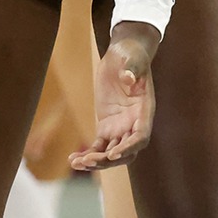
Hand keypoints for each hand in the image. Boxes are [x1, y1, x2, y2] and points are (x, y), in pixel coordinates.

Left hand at [71, 22, 157, 170]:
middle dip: (109, 160)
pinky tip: (72, 159)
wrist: (123, 54)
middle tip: (89, 161)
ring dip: (96, 161)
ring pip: (111, 153)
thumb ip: (133, 68)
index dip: (129, 147)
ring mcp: (120, 127)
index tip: (113, 154)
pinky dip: (88, 154)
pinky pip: (98, 146)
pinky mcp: (107, 126)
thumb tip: (128, 77)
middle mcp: (134, 123)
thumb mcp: (133, 58)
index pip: (140, 136)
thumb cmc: (132, 54)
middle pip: (126, 152)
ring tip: (77, 163)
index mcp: (145, 110)